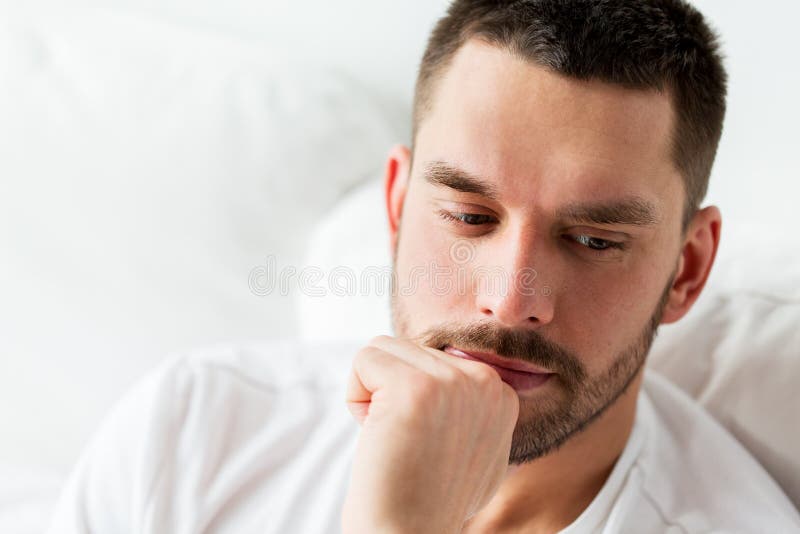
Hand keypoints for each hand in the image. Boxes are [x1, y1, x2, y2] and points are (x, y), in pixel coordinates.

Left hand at [341, 335, 519, 533]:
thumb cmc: (429, 499)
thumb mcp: (472, 446)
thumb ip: (469, 405)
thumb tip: (457, 370)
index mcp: (499, 393)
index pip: (432, 357)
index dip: (414, 400)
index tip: (426, 445)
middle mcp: (484, 382)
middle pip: (408, 348)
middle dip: (391, 393)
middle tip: (404, 445)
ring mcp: (452, 382)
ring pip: (384, 348)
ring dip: (373, 393)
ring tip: (392, 438)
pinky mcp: (414, 387)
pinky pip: (365, 359)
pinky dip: (355, 397)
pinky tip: (376, 434)